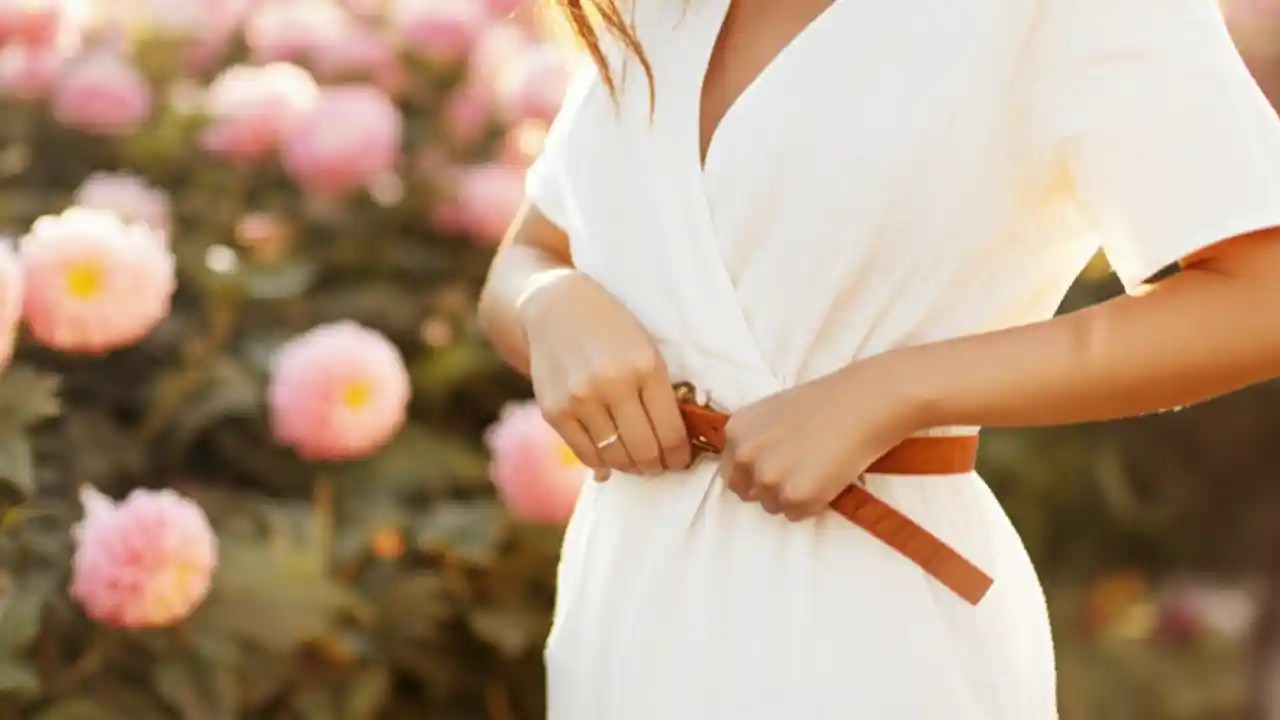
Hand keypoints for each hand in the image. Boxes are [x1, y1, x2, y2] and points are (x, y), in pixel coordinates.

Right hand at [518, 270, 692, 478]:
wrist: (556, 307)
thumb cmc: (611, 329)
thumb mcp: (647, 351)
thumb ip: (660, 394)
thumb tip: (671, 447)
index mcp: (646, 367)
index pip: (671, 432)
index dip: (680, 457)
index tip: (681, 461)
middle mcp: (613, 385)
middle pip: (644, 451)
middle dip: (657, 466)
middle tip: (659, 466)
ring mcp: (580, 400)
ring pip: (615, 457)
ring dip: (630, 467)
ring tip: (636, 462)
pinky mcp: (555, 411)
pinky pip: (585, 453)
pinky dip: (601, 463)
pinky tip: (609, 460)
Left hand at [718, 356, 924, 520]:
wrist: (863, 404)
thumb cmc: (824, 404)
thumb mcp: (772, 413)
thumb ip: (755, 440)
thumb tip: (751, 468)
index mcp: (736, 431)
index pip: (731, 471)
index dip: (754, 473)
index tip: (777, 468)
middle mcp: (744, 456)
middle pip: (746, 492)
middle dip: (768, 489)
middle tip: (799, 472)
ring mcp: (768, 478)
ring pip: (771, 506)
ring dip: (791, 496)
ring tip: (817, 470)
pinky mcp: (794, 497)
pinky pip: (796, 515)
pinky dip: (812, 504)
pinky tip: (827, 478)